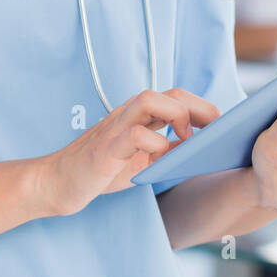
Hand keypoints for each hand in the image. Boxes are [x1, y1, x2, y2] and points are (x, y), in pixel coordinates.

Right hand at [36, 89, 218, 216]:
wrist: (56, 183)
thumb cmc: (100, 170)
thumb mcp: (141, 159)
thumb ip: (166, 148)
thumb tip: (197, 145)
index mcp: (138, 116)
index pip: (176, 96)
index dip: (202, 106)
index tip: (220, 125)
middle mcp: (128, 115)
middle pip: (169, 92)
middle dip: (198, 107)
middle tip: (214, 130)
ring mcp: (114, 128)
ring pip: (150, 100)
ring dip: (177, 115)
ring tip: (186, 139)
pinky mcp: (104, 149)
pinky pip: (134, 135)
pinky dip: (154, 144)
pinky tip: (158, 159)